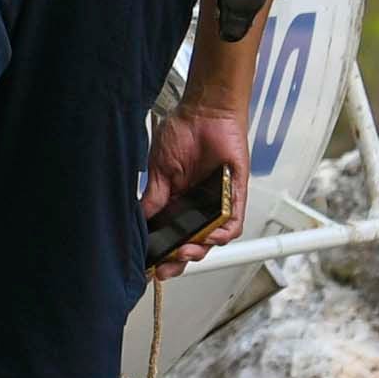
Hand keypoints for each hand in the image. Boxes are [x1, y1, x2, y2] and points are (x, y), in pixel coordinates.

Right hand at [141, 102, 245, 266]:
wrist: (205, 111)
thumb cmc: (183, 132)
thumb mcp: (159, 169)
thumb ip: (154, 196)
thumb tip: (143, 220)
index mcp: (177, 200)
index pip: (172, 233)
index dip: (163, 250)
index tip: (151, 262)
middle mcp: (198, 205)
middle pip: (192, 243)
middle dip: (180, 259)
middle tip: (167, 266)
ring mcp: (217, 203)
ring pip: (212, 238)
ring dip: (200, 250)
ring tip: (185, 252)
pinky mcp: (234, 196)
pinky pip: (233, 223)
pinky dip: (222, 234)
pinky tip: (209, 237)